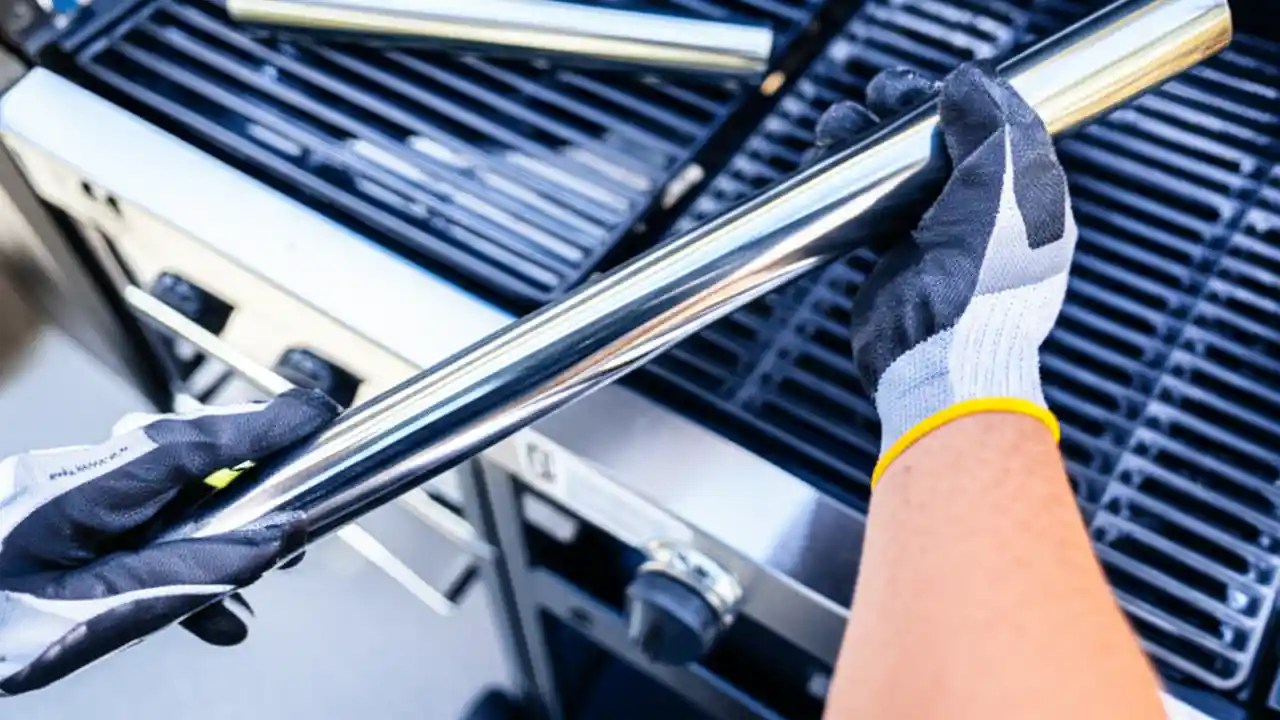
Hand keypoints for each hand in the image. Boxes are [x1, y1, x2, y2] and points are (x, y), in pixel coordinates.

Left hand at [0, 388, 338, 694]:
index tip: (319, 414)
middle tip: (301, 510)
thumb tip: (267, 548)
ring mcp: (70, 503)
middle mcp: (75, 485)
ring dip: (221, 536)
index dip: (263, 426)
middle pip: (189, 465)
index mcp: (76, 496)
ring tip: (258, 576)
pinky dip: (185, 562)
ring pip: (172, 503)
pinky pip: (146, 531)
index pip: (192, 443)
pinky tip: (211, 612)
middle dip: (253, 484)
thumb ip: (187, 578)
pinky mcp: (69, 526)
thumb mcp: (92, 617)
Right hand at [817, 63, 1076, 487]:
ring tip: (839, 125)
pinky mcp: (901, 261)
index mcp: (1032, 196)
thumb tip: (967, 82)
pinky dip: (853, 184)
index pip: (1000, 126)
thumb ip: (989, 124)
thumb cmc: (985, 282)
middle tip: (879, 98)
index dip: (964, 98)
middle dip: (905, 115)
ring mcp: (945, 239)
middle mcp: (991, 215)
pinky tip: (831, 164)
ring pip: (904, 172)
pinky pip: (876, 208)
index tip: (930, 86)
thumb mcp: (1002, 182)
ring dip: (869, 144)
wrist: (942, 358)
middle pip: (945, 143)